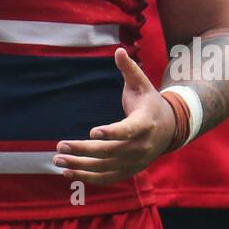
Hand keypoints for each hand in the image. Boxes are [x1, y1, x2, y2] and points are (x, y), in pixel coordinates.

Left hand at [53, 48, 175, 184]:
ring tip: (58, 159)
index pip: (128, 131)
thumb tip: (119, 50)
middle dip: (84, 150)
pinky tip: (68, 173)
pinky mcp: (129, 171)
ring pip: (106, 168)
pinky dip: (87, 178)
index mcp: (145, 124)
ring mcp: (135, 162)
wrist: (170, 128)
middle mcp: (141, 146)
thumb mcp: (142, 84)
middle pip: (110, 152)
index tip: (92, 132)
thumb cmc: (149, 102)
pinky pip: (107, 178)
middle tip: (60, 145)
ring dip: (80, 167)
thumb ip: (129, 69)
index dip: (112, 133)